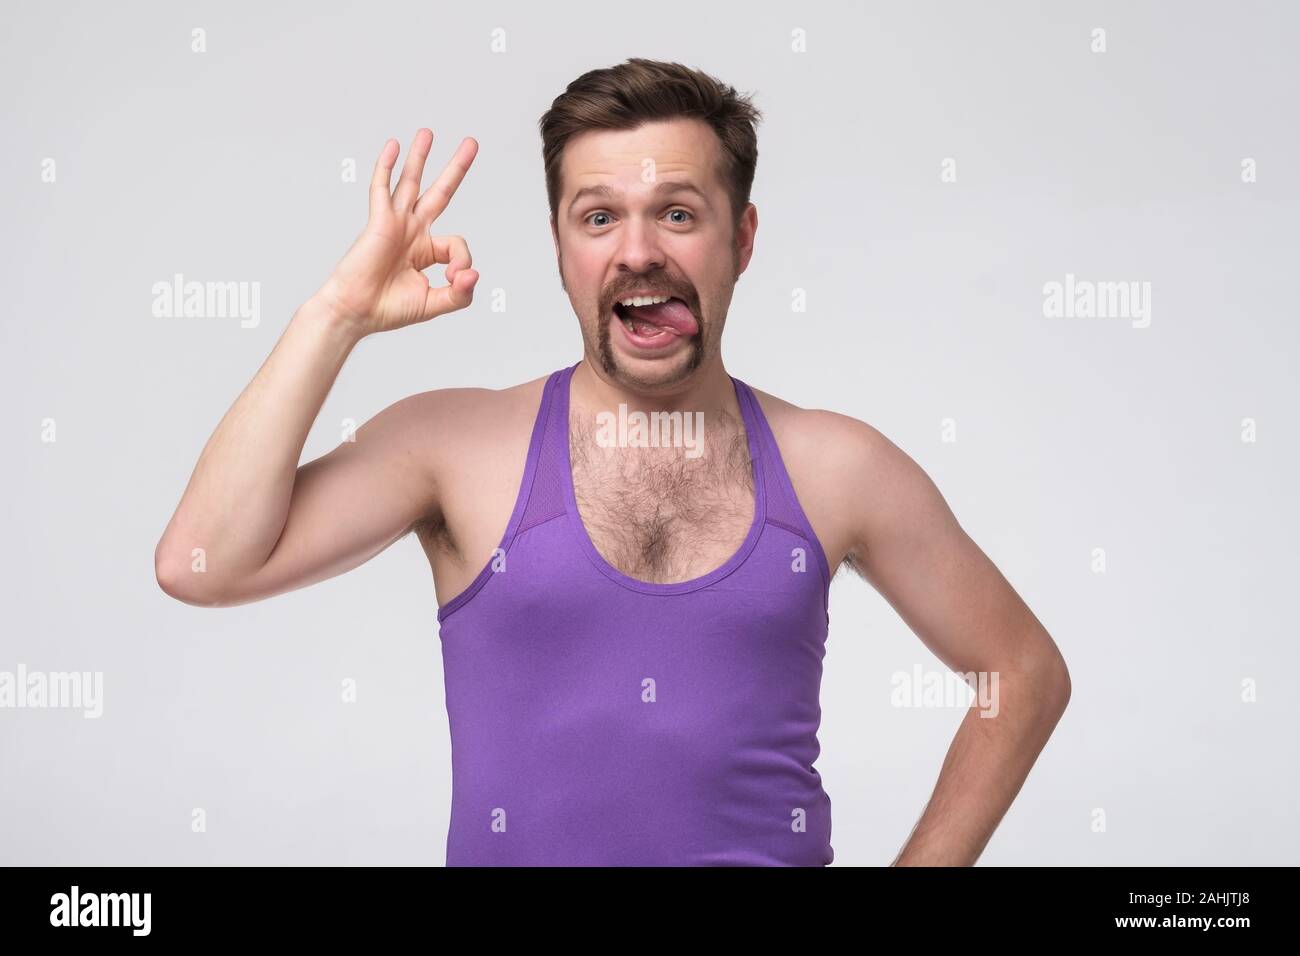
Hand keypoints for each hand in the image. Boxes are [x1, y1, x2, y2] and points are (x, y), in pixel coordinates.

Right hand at [316, 129, 478, 335]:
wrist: (356, 312)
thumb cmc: (388, 309)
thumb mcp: (434, 304)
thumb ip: (460, 293)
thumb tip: (474, 274)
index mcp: (426, 250)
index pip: (456, 244)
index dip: (463, 261)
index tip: (457, 279)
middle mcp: (412, 231)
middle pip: (439, 193)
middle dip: (456, 168)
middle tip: (471, 143)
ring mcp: (395, 223)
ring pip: (410, 182)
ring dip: (419, 157)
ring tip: (428, 133)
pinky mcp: (379, 221)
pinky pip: (382, 188)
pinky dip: (386, 167)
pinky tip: (393, 145)